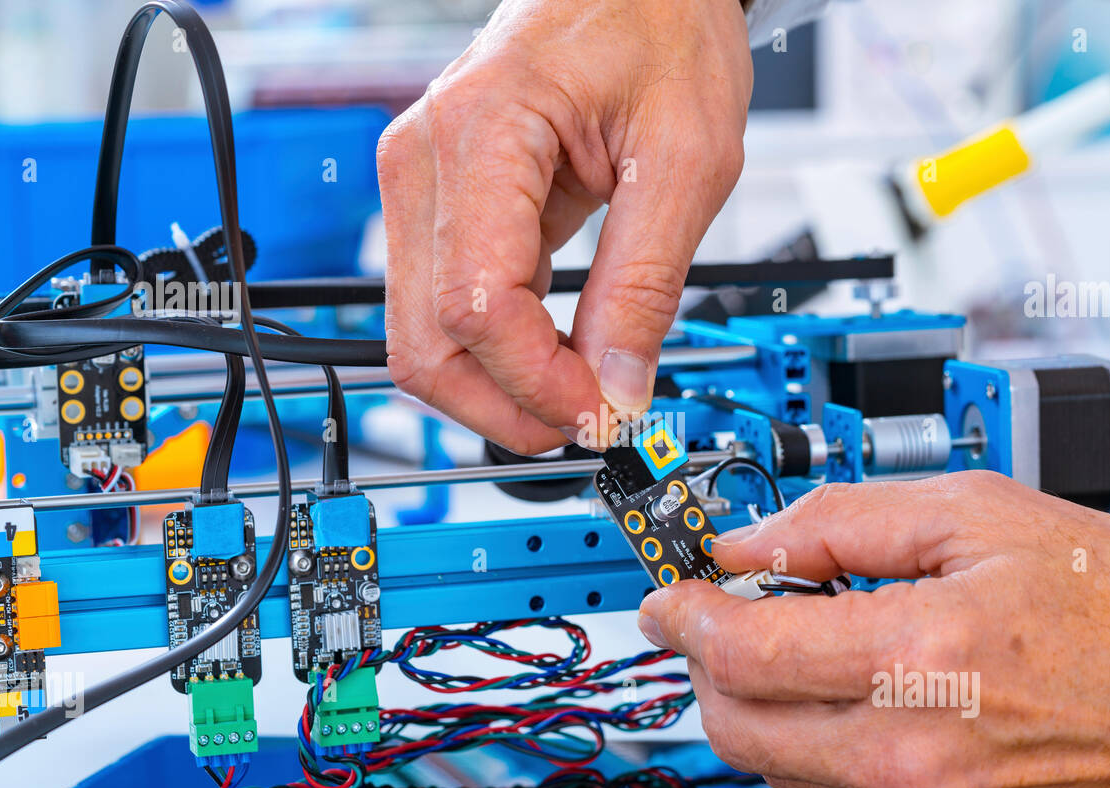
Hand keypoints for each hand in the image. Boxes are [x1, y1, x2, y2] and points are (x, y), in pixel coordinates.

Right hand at [378, 0, 752, 452]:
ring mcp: (423, 187)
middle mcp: (425, 162)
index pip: (474, 308)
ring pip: (424, 338)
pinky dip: (503, 353)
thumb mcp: (686, 159)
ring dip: (499, 389)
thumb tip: (618, 388)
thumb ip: (646, 285)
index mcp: (479, 135)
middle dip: (505, 407)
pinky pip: (450, 310)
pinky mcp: (442, 208)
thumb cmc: (659, 24)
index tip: (601, 413)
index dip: (536, 384)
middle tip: (588, 425)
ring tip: (583, 396)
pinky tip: (561, 359)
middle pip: (423, 342)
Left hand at [638, 471, 1109, 787]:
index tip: (669, 591)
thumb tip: (752, 539)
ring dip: (746, 699)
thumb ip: (844, 520)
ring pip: (771, 764)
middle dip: (699, 663)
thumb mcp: (979, 514)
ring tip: (780, 636)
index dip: (684, 614)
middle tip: (706, 611)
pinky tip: (834, 682)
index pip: (743, 650)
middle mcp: (911, 749)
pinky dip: (801, 734)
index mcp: (919, 655)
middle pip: (736, 722)